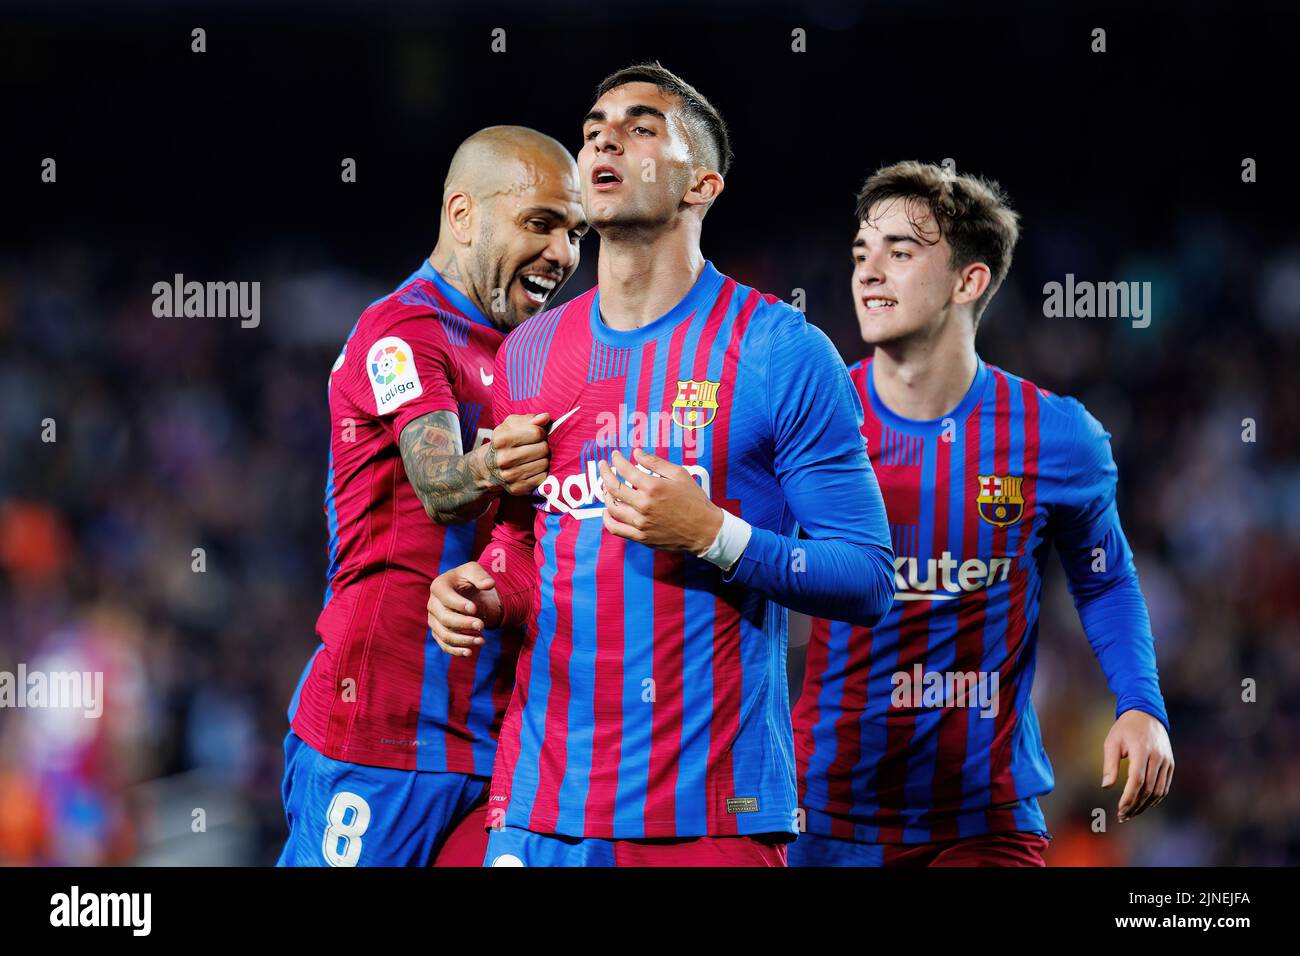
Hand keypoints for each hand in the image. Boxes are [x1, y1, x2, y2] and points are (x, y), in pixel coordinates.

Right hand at [426, 561, 503, 656]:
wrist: (465, 591)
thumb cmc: (468, 579)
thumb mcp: (474, 570)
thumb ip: (481, 576)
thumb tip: (489, 584)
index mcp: (438, 586)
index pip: (445, 598)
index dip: (459, 605)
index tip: (475, 609)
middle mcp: (432, 604)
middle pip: (444, 619)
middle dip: (463, 624)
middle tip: (482, 626)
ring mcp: (434, 620)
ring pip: (444, 635)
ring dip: (463, 640)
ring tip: (482, 640)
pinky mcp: (439, 633)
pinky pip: (444, 645)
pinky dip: (456, 651)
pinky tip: (470, 652)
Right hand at [479, 413, 549, 494]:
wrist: (488, 467)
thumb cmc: (504, 442)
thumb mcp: (511, 425)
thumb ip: (530, 419)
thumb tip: (545, 418)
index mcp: (501, 439)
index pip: (536, 433)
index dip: (540, 432)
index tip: (536, 435)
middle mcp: (503, 458)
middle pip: (542, 448)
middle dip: (542, 446)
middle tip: (536, 447)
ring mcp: (510, 475)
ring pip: (544, 464)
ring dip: (543, 459)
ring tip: (534, 458)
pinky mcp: (517, 488)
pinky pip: (542, 478)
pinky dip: (541, 472)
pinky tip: (533, 468)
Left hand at [597, 448, 722, 552]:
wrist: (705, 530)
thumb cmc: (694, 500)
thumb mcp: (679, 474)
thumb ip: (656, 462)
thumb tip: (636, 453)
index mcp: (653, 487)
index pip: (625, 470)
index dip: (617, 460)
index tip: (615, 456)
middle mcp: (644, 505)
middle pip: (613, 487)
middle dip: (605, 473)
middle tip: (603, 466)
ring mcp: (641, 523)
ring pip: (612, 507)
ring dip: (606, 494)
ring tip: (607, 487)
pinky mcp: (641, 537)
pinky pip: (616, 529)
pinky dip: (607, 519)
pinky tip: (607, 511)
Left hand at [1102, 708, 1173, 821]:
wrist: (1146, 714)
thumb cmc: (1125, 729)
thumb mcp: (1112, 742)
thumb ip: (1109, 765)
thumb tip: (1106, 787)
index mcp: (1142, 750)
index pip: (1138, 780)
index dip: (1129, 797)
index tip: (1120, 809)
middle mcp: (1158, 757)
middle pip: (1148, 789)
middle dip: (1135, 805)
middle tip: (1123, 816)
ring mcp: (1166, 761)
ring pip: (1159, 791)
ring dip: (1145, 805)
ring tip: (1131, 813)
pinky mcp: (1170, 764)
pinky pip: (1165, 786)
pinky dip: (1155, 798)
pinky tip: (1144, 805)